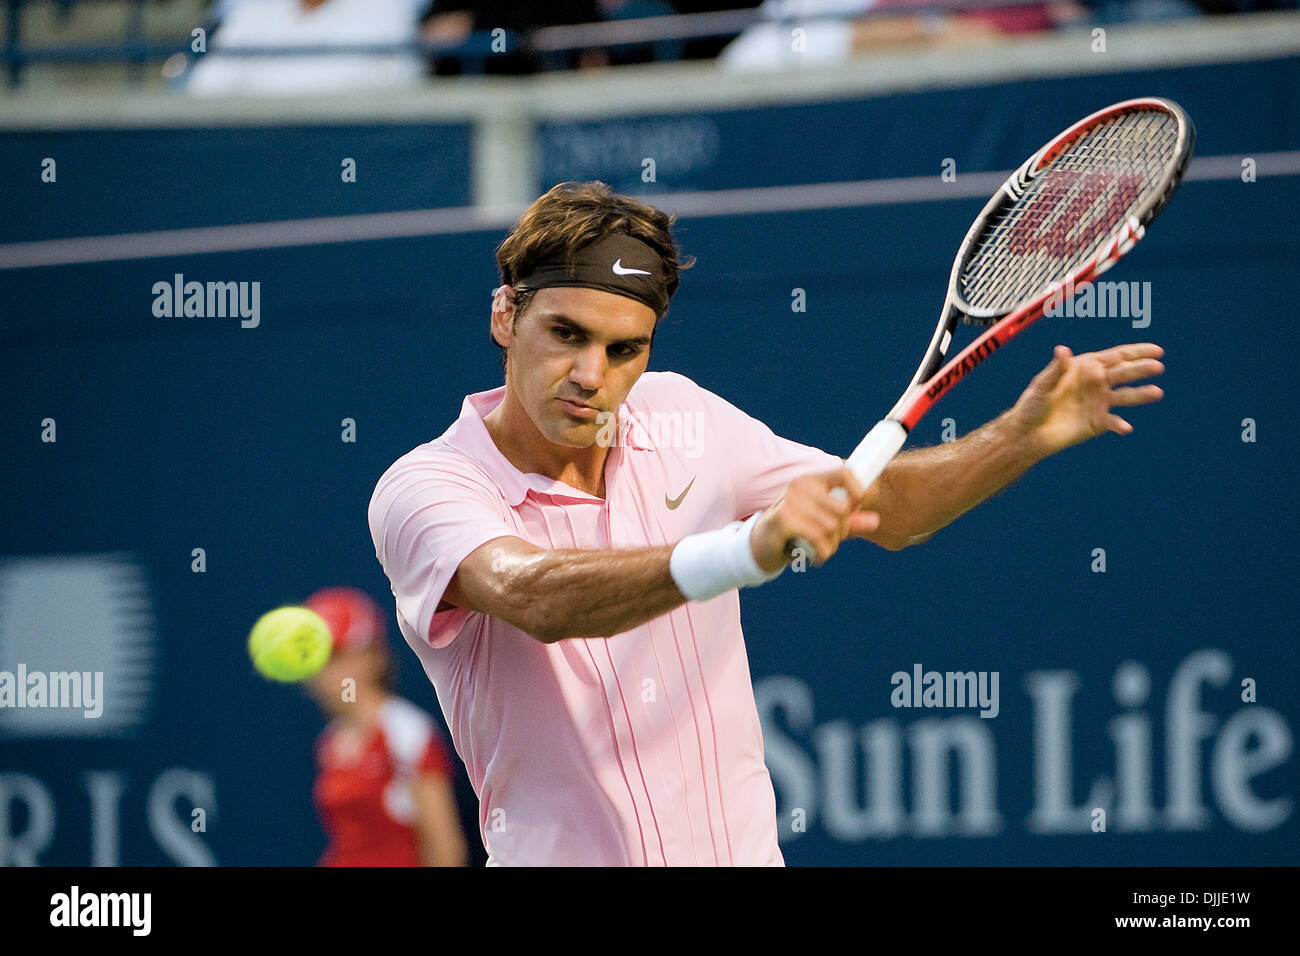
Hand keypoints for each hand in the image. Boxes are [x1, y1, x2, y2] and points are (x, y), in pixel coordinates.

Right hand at [750, 467, 880, 570]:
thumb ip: (848, 522)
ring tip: (822, 551)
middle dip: (842, 531)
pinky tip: (817, 557)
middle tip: (830, 542)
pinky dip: (822, 552)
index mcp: (811, 480)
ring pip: (832, 526)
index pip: (844, 473)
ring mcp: (790, 501)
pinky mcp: (784, 519)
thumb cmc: (793, 532)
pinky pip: (817, 536)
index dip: (857, 492)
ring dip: (831, 545)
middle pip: (842, 508)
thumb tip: (876, 521)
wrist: (758, 547)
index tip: (855, 511)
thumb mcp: (823, 524)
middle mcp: (800, 486)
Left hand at [1011, 343, 1164, 457]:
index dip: (1136, 352)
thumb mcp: (1042, 385)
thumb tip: (1062, 349)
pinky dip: (1120, 424)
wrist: (1029, 433)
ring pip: (1125, 396)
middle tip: (1158, 367)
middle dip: (1141, 369)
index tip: (1156, 350)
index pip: (1115, 356)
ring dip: (1141, 394)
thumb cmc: (1032, 405)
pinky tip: (1125, 427)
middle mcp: (1096, 383)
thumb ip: (1056, 369)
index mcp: (1086, 368)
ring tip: (1156, 392)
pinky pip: (1114, 422)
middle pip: (1124, 373)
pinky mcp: (1098, 422)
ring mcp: (1099, 402)